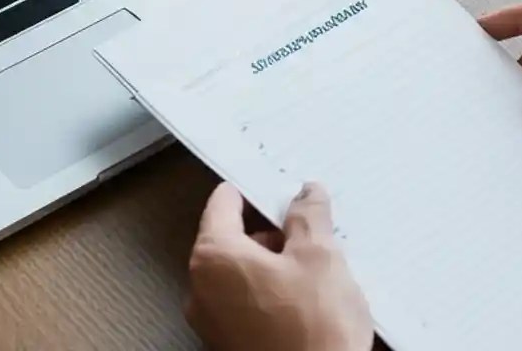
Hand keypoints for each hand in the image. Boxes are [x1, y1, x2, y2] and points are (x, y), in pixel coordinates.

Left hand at [185, 182, 372, 350]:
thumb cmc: (313, 329)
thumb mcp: (320, 257)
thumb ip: (309, 217)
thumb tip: (307, 194)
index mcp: (214, 257)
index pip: (223, 203)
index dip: (254, 191)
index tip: (278, 187)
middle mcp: (201, 288)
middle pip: (232, 239)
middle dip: (271, 234)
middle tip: (310, 236)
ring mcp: (212, 321)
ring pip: (241, 273)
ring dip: (273, 266)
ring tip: (315, 275)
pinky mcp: (228, 344)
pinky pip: (245, 303)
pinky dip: (270, 294)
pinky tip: (305, 302)